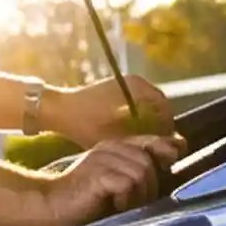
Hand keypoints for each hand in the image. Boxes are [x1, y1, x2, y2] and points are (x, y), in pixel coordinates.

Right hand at [35, 134, 185, 225]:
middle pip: (148, 161)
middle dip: (150, 186)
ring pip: (141, 172)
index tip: (175, 157)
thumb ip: (135, 174)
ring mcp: (103, 159)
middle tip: (135, 203)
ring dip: (138, 195)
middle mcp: (110, 148)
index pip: (149, 140)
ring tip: (123, 206)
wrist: (50, 205)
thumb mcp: (113, 183)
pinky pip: (128, 183)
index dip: (166, 147)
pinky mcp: (98, 175)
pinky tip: (114, 206)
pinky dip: (126, 199)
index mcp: (114, 147)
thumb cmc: (83, 199)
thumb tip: (166, 170)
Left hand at [46, 75, 174, 146]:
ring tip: (144, 139)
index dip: (168, 127)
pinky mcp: (115, 86)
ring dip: (149, 119)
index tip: (165, 145)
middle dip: (159, 123)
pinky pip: (137, 99)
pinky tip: (131, 130)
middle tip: (156, 143)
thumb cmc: (85, 124)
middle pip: (158, 104)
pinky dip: (139, 113)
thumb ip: (143, 139)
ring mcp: (124, 81)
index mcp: (137, 89)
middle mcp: (135, 81)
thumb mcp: (116, 137)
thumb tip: (166, 144)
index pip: (165, 108)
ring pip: (147, 102)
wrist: (58, 109)